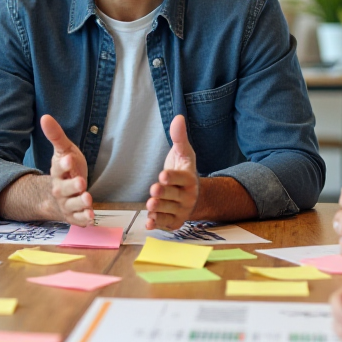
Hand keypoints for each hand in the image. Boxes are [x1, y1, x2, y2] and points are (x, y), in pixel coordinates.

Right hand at [41, 114, 94, 224]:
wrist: (63, 194)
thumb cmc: (67, 170)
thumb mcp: (64, 151)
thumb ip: (56, 136)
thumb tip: (45, 117)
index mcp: (57, 172)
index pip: (58, 168)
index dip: (63, 165)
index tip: (69, 159)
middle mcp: (60, 189)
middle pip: (63, 189)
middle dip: (72, 186)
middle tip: (80, 182)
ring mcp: (67, 203)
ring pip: (71, 205)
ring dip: (79, 203)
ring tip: (87, 199)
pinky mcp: (75, 215)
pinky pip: (78, 219)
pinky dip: (84, 219)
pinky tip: (91, 217)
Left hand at [146, 114, 198, 230]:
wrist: (192, 195)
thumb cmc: (184, 171)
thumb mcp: (183, 153)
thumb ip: (179, 137)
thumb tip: (178, 117)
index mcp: (189, 178)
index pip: (181, 178)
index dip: (172, 177)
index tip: (162, 175)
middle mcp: (187, 196)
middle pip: (173, 195)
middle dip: (163, 194)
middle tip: (153, 191)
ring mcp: (181, 210)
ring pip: (168, 210)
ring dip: (159, 209)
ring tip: (150, 205)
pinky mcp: (174, 221)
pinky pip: (165, 224)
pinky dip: (157, 224)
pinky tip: (148, 223)